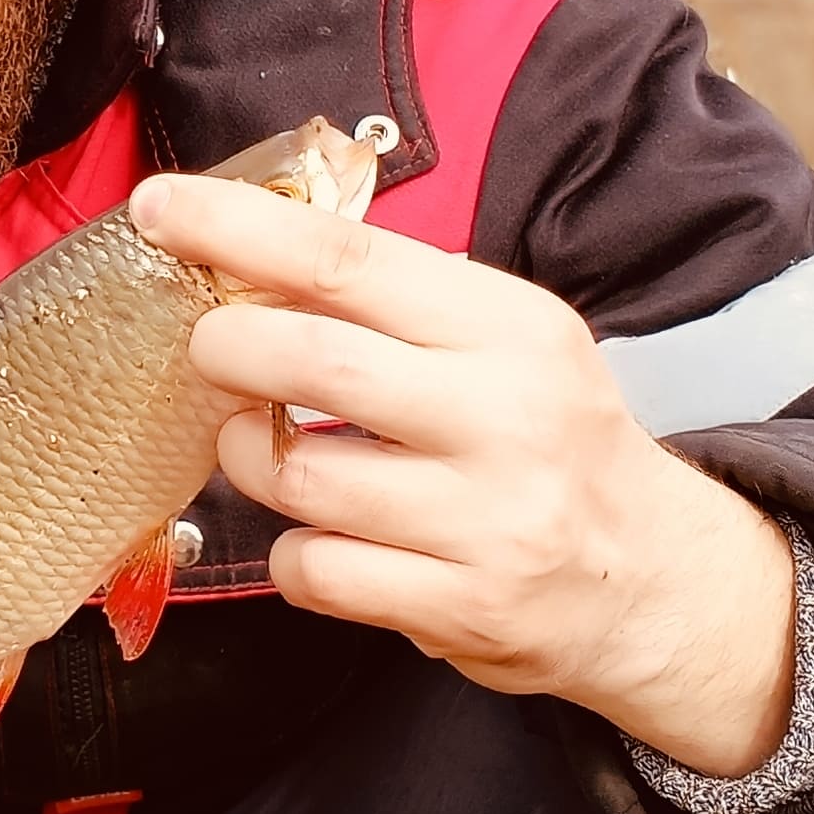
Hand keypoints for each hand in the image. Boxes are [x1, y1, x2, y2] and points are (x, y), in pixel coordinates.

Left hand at [129, 172, 798, 776]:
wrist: (653, 579)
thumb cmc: (552, 442)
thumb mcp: (506, 341)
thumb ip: (394, 301)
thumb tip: (247, 253)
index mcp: (509, 326)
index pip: (348, 257)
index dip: (237, 227)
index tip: (160, 208)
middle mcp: (504, 415)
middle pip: (311, 360)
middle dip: (226, 347)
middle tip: (209, 348)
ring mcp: (486, 518)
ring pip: (297, 476)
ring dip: (248, 457)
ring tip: (266, 445)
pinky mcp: (463, 606)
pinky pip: (315, 569)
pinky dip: (292, 551)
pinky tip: (326, 536)